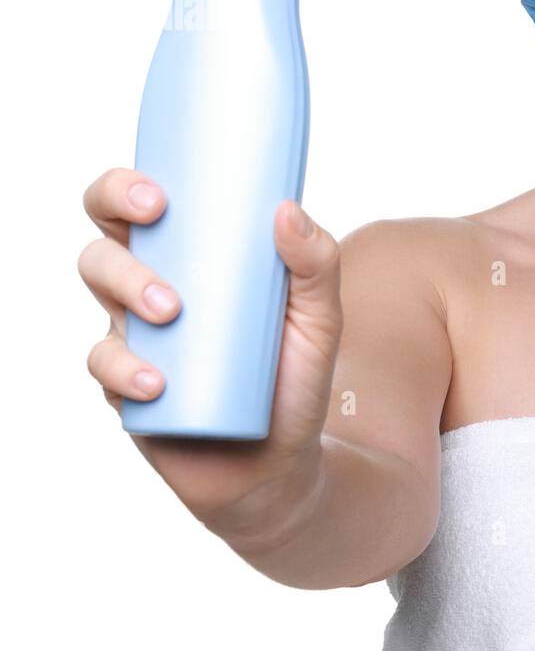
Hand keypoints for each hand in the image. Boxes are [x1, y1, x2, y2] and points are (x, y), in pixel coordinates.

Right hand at [79, 167, 344, 541]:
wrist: (280, 464)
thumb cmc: (294, 378)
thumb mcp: (320, 320)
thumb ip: (316, 265)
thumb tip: (287, 209)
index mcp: (195, 260)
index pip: (143, 207)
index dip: (129, 186)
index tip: (160, 191)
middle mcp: (154, 290)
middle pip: (107, 234)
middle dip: (115, 215)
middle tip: (155, 221)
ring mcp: (136, 339)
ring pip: (99, 290)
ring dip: (128, 286)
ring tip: (172, 311)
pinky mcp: (127, 388)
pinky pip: (104, 366)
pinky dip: (126, 369)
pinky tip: (158, 382)